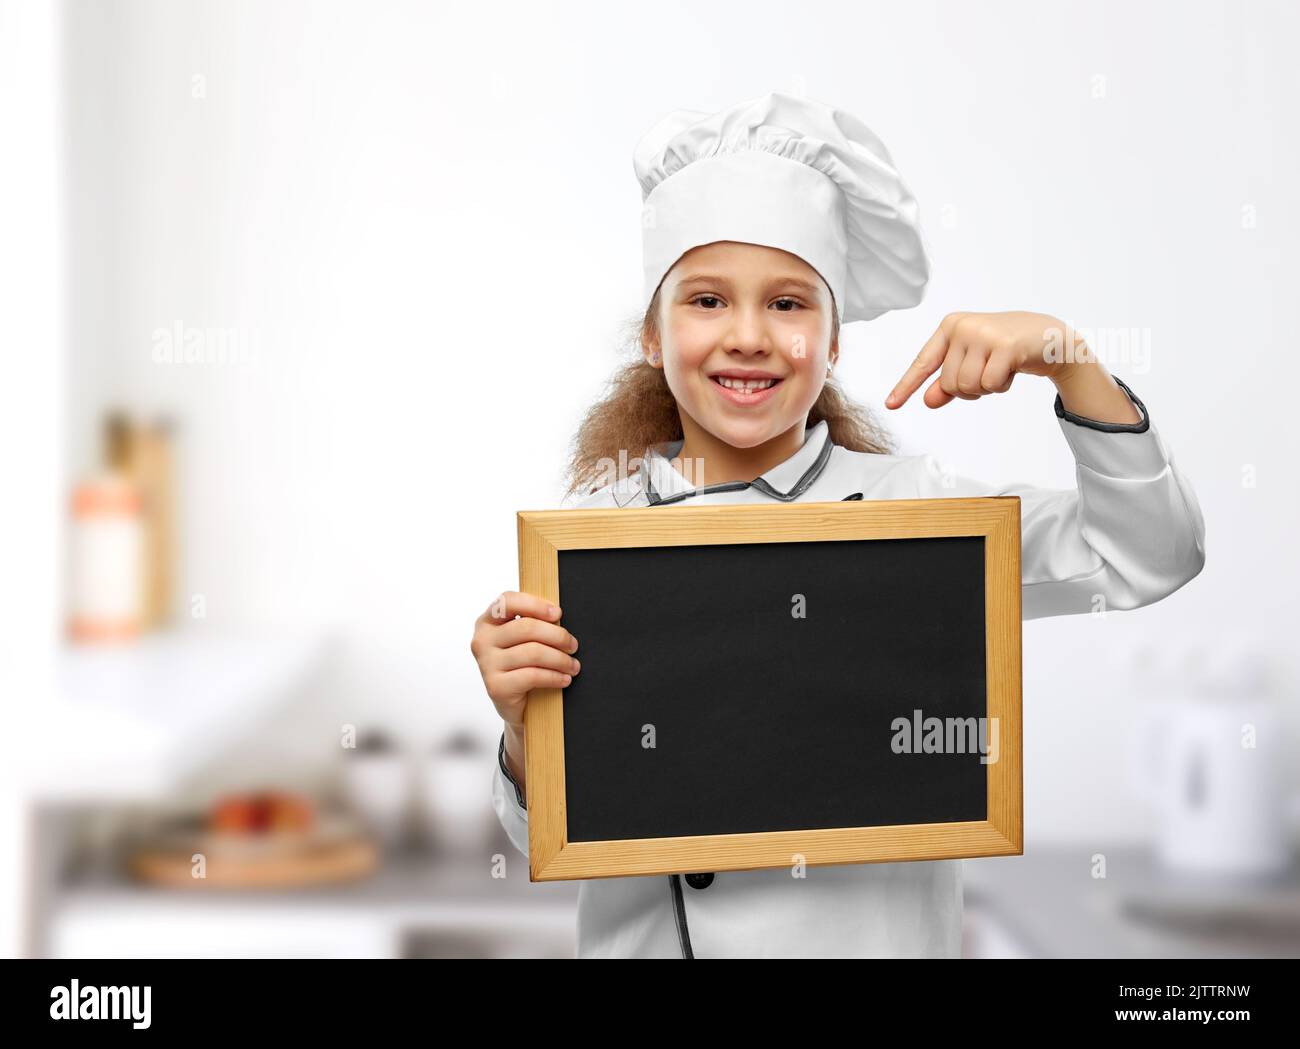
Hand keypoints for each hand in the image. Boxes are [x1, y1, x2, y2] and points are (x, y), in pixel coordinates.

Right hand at [470, 591, 580, 732]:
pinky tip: (564, 679)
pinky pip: (532, 675)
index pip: (508, 601)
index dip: (535, 605)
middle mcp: (482, 640)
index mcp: (488, 621)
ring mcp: (487, 664)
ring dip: (560, 659)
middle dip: (557, 636)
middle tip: (573, 645)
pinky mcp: (496, 687)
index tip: (558, 614)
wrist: (516, 705)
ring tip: (573, 665)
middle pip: (526, 628)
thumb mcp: (525, 640)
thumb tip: (557, 615)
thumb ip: (533, 623)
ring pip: (533, 652)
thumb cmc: (524, 665)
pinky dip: (554, 676)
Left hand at [886, 311, 1084, 409]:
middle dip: (968, 389)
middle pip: (948, 383)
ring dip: (986, 388)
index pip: (923, 362)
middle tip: (988, 371)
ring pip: (967, 386)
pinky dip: (1001, 386)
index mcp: (950, 326)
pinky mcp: (1006, 345)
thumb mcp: (973, 363)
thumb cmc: (1006, 350)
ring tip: (1000, 369)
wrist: (1050, 337)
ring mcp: (984, 334)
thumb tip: (927, 400)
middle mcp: (963, 326)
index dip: (906, 386)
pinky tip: (1013, 368)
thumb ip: (948, 382)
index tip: (890, 405)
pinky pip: (990, 384)